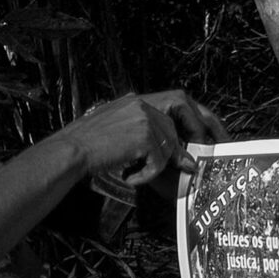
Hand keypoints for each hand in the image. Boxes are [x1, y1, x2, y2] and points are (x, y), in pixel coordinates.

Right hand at [60, 91, 227, 186]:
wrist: (70, 152)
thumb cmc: (87, 149)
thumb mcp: (117, 134)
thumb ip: (145, 136)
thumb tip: (178, 156)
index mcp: (136, 100)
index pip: (178, 100)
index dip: (196, 116)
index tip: (209, 135)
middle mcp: (142, 102)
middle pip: (182, 112)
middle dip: (199, 131)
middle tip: (201, 157)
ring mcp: (143, 115)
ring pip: (169, 143)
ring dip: (158, 165)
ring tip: (136, 175)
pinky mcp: (143, 133)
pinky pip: (159, 159)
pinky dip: (147, 174)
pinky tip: (130, 178)